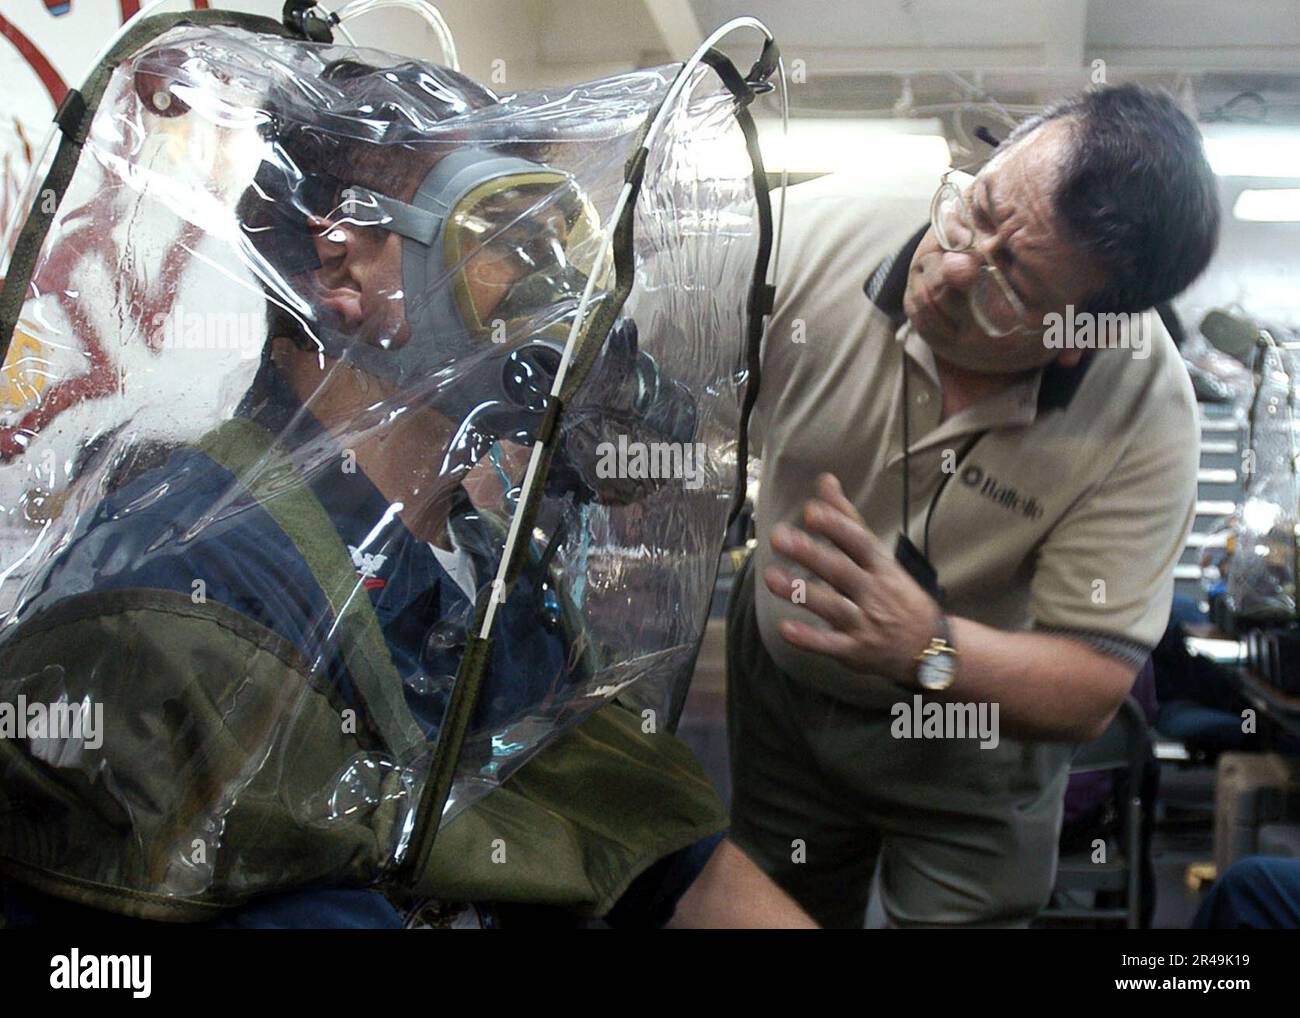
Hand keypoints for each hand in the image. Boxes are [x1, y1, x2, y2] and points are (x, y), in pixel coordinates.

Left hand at [764, 473, 940, 684]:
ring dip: (801, 593)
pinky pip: (830, 644)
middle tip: (780, 537)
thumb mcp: (879, 556)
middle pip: (841, 571)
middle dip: (810, 554)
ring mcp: (864, 623)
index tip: (811, 511)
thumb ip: (847, 519)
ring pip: (832, 606)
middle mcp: (874, 592)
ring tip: (771, 577)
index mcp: (881, 566)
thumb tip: (824, 480)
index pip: (860, 542)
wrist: (928, 647)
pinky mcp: (854, 650)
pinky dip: (809, 638)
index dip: (836, 527)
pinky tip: (785, 628)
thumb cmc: (895, 593)